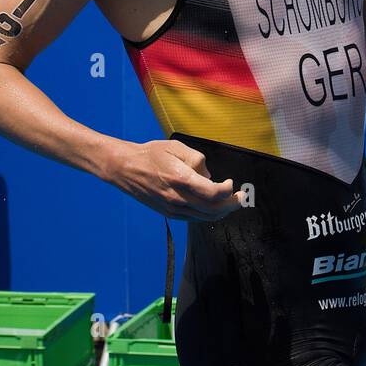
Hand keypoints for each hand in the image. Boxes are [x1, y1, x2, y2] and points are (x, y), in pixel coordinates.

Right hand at [111, 138, 242, 221]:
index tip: (231, 183)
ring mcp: (172, 208)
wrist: (126, 168)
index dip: (227, 191)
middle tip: (239, 198)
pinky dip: (207, 215)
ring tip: (230, 203)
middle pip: (212, 209)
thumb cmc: (151, 154)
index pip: (213, 193)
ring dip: (221, 212)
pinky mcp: (168, 213)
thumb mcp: (176, 147)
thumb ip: (197, 159)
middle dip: (230, 205)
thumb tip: (209, 175)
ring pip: (204, 217)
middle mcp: (177, 198)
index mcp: (181, 179)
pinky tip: (213, 207)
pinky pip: (193, 218)